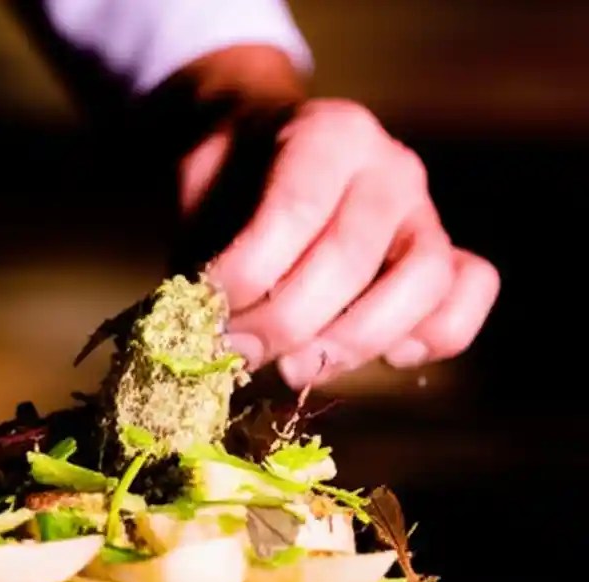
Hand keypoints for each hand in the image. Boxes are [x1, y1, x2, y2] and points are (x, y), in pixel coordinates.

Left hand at [186, 99, 499, 387]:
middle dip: (284, 321)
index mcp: (329, 133)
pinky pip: (469, 295)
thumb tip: (194, 321)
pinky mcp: (449, 256)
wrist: (265, 149)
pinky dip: (433, 335)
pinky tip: (381, 356)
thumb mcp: (199, 185)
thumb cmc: (231, 176)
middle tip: (236, 350)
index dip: (249, 272)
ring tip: (293, 366)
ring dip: (353, 341)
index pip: (297, 209)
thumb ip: (200, 243)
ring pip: (424, 283)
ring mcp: (428, 213)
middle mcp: (390, 168)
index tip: (209, 309)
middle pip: (351, 258)